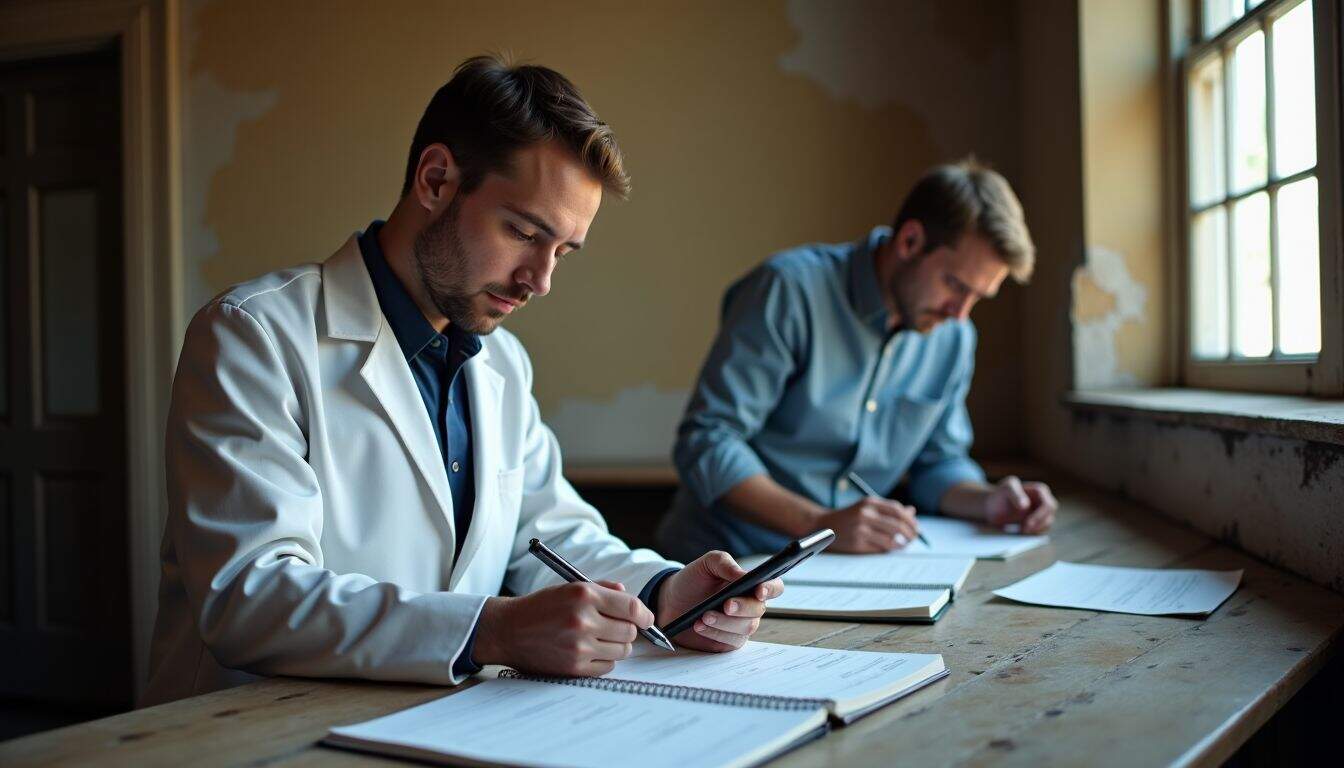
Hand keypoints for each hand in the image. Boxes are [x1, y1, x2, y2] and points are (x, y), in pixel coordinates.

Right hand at [473, 579, 652, 676]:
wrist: (508, 630)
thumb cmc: (541, 607)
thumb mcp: (571, 587)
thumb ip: (604, 590)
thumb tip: (631, 599)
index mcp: (584, 594)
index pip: (632, 608)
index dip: (644, 615)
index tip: (645, 619)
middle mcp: (582, 620)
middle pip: (630, 632)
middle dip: (628, 629)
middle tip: (614, 627)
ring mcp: (578, 646)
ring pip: (622, 651)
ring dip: (616, 645)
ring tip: (599, 638)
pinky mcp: (573, 667)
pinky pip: (607, 667)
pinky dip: (603, 660)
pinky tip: (588, 651)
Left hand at [655, 551, 781, 651]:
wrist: (670, 600)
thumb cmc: (693, 580)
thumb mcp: (707, 564)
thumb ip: (725, 563)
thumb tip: (744, 574)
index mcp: (750, 584)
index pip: (773, 586)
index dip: (771, 588)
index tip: (759, 590)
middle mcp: (749, 605)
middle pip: (759, 609)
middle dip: (743, 607)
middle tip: (726, 605)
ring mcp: (740, 624)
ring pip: (746, 627)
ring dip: (725, 622)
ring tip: (704, 615)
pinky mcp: (728, 641)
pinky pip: (730, 641)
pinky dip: (714, 633)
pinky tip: (699, 625)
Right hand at [818, 497, 919, 552]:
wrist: (823, 525)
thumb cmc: (850, 516)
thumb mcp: (868, 507)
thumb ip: (889, 510)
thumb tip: (912, 512)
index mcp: (869, 502)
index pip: (897, 510)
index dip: (910, 520)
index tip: (916, 528)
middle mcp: (865, 514)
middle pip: (896, 525)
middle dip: (909, 534)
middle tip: (913, 539)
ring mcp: (860, 529)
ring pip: (890, 539)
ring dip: (901, 544)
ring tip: (904, 545)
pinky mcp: (856, 543)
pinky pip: (879, 548)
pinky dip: (888, 549)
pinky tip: (891, 548)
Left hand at [984, 476, 1056, 533]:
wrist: (992, 505)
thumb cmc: (1000, 494)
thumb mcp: (1006, 489)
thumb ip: (1015, 494)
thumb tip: (1025, 506)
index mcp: (1040, 491)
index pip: (1048, 505)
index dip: (1040, 516)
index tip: (1028, 524)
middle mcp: (1044, 501)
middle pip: (1049, 517)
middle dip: (1038, 525)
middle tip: (1024, 531)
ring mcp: (1042, 513)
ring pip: (1047, 525)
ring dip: (1036, 531)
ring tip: (1021, 532)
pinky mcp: (1037, 523)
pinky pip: (1041, 531)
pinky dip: (1033, 534)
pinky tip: (1021, 534)